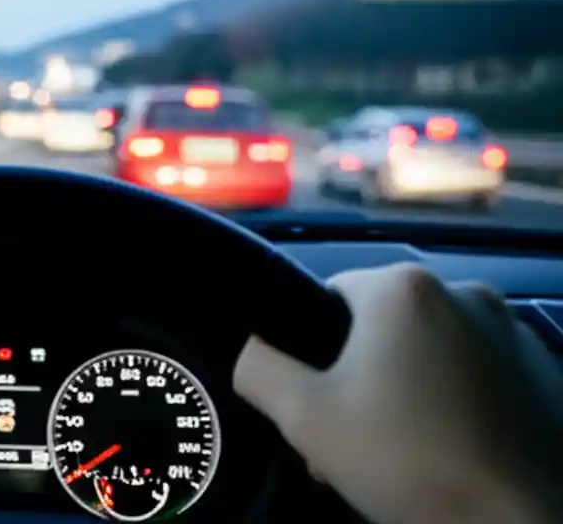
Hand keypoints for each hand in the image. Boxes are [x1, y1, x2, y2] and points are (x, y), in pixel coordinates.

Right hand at [234, 263, 562, 523]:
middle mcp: (465, 292)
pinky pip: (477, 377)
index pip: (329, 300)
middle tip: (354, 440)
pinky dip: (456, 405)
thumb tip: (253, 349)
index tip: (320, 408)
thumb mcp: (303, 416)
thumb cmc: (406, 459)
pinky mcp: (546, 374)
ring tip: (402, 453)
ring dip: (408, 392)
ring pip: (432, 354)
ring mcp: (514, 333)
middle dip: (361, 378)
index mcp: (403, 287)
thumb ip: (259, 366)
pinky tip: (450, 451)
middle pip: (382, 329)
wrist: (520, 522)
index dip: (313, 355)